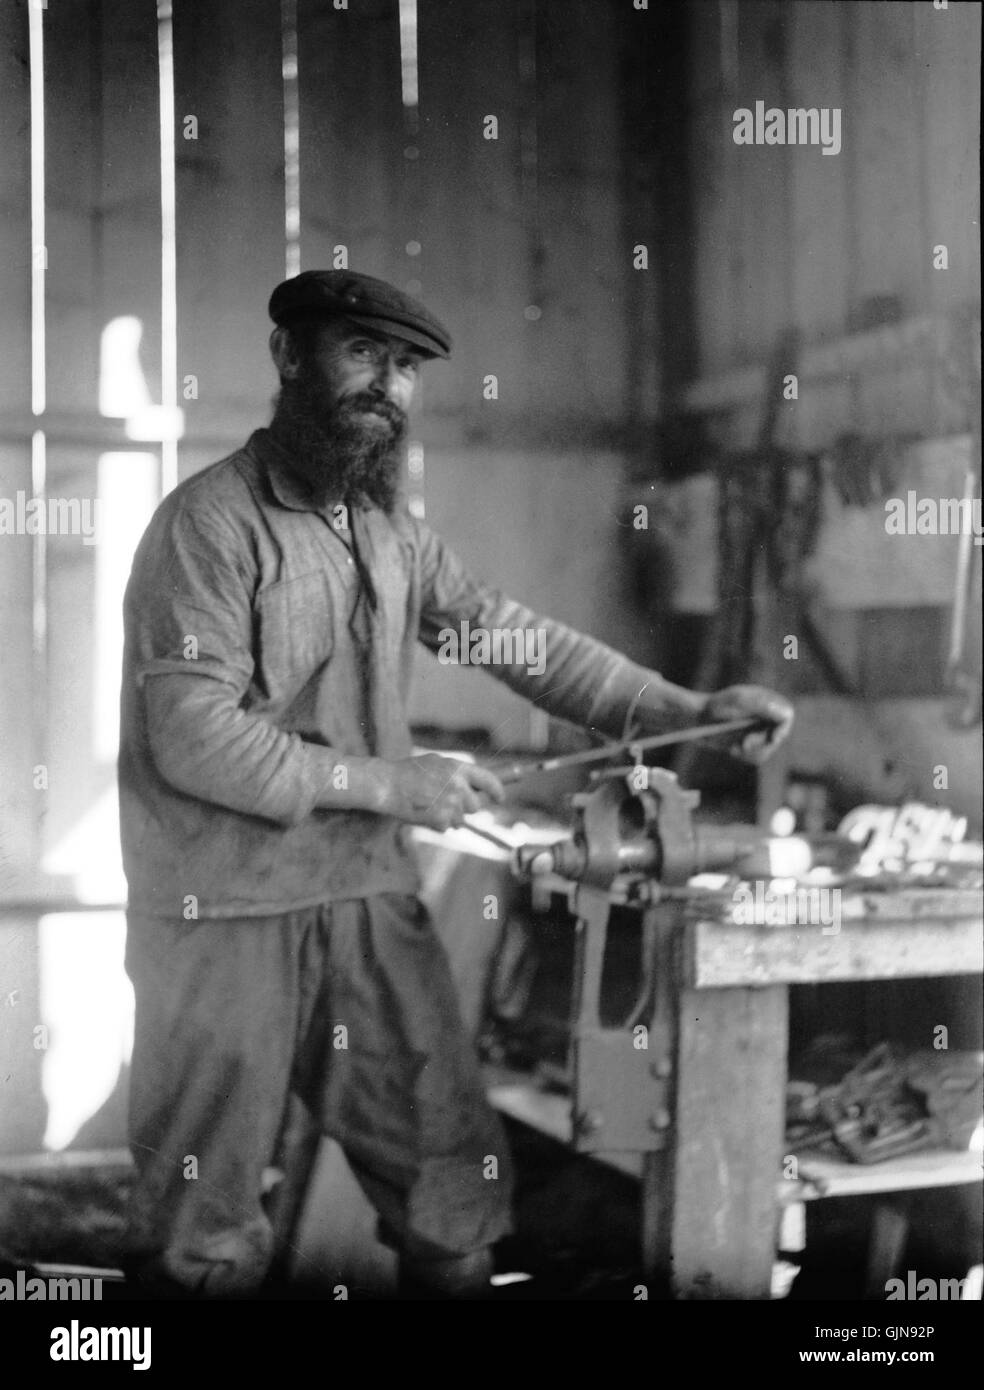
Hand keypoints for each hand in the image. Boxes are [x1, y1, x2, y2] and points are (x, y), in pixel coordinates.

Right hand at [382, 753, 504, 830]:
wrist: (386, 784)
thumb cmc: (407, 773)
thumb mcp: (435, 763)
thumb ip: (455, 772)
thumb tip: (473, 784)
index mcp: (458, 768)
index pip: (488, 779)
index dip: (497, 790)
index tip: (500, 798)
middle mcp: (458, 785)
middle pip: (475, 807)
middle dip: (464, 809)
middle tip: (446, 804)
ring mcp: (450, 803)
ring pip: (460, 820)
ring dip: (448, 818)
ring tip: (429, 806)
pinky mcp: (441, 818)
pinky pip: (445, 828)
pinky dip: (436, 824)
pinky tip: (423, 813)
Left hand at [703, 685, 793, 762]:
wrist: (697, 720)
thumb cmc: (716, 706)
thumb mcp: (738, 701)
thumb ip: (761, 704)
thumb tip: (785, 712)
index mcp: (767, 702)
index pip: (787, 715)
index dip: (783, 728)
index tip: (773, 738)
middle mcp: (766, 717)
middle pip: (779, 736)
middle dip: (761, 742)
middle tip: (744, 743)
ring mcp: (759, 732)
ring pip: (767, 750)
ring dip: (751, 751)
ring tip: (735, 746)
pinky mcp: (750, 746)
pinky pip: (756, 758)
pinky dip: (744, 756)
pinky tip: (732, 749)